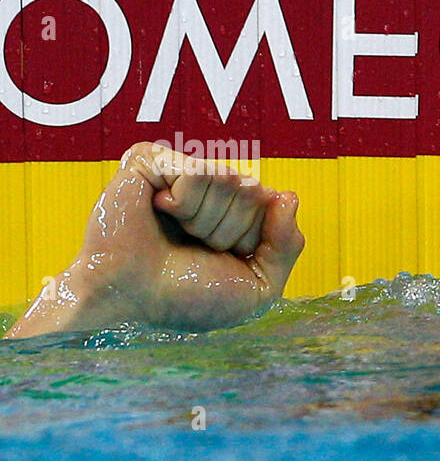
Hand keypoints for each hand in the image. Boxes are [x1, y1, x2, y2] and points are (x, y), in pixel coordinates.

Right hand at [5, 142, 304, 337]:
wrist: (131, 299)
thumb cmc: (189, 298)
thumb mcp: (258, 286)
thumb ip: (286, 245)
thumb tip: (288, 196)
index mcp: (236, 214)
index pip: (273, 205)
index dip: (253, 240)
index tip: (223, 259)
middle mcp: (211, 190)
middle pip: (253, 191)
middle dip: (230, 229)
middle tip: (194, 247)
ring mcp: (181, 172)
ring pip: (228, 178)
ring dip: (205, 219)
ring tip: (175, 233)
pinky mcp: (152, 160)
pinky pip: (197, 171)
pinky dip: (184, 202)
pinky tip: (158, 211)